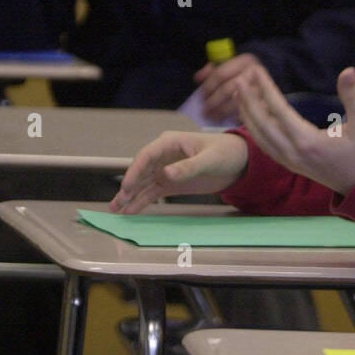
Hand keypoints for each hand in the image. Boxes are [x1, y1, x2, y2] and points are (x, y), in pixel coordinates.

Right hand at [110, 131, 248, 213]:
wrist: (239, 162)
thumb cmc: (226, 153)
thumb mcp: (209, 160)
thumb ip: (188, 167)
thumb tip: (165, 174)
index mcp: (170, 143)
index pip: (146, 156)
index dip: (134, 171)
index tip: (126, 187)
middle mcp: (163, 156)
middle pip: (140, 171)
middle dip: (128, 186)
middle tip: (117, 203)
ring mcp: (165, 170)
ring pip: (142, 183)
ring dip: (129, 196)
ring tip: (116, 210)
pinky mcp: (170, 183)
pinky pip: (152, 192)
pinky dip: (141, 201)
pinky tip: (131, 211)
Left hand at [194, 52, 262, 124]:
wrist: (264, 76)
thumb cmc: (242, 70)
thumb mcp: (228, 63)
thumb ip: (212, 69)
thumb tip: (198, 78)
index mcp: (245, 60)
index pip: (220, 74)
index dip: (208, 86)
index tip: (201, 96)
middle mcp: (254, 73)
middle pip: (227, 90)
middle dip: (213, 102)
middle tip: (204, 110)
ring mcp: (261, 88)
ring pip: (235, 103)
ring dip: (220, 112)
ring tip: (210, 117)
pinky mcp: (265, 102)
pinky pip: (246, 111)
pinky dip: (233, 117)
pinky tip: (224, 119)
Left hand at [236, 65, 354, 195]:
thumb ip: (353, 96)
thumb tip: (348, 70)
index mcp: (308, 141)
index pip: (279, 110)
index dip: (266, 89)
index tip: (257, 71)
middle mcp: (294, 153)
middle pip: (262, 124)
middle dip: (248, 101)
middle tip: (238, 80)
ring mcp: (290, 161)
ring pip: (260, 137)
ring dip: (247, 115)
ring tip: (238, 95)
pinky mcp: (292, 165)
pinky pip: (266, 146)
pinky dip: (255, 130)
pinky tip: (251, 119)